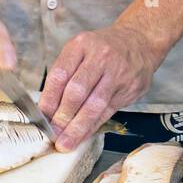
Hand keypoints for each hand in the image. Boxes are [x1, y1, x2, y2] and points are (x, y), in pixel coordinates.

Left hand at [39, 22, 160, 151]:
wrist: (139, 41)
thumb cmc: (103, 48)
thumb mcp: (80, 49)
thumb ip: (65, 74)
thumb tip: (48, 108)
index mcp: (81, 45)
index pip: (60, 75)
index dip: (49, 99)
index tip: (42, 117)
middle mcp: (100, 57)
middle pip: (77, 91)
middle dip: (63, 117)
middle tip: (53, 134)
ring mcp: (117, 73)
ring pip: (94, 105)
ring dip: (78, 127)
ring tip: (66, 142)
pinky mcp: (130, 88)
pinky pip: (108, 111)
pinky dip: (93, 126)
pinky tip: (83, 135)